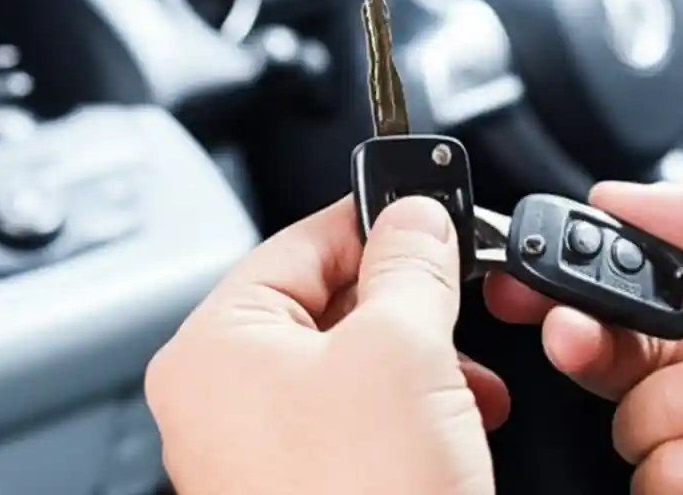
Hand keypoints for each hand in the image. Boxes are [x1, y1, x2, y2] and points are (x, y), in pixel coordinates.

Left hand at [146, 196, 509, 494]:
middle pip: (323, 304)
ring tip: (469, 375)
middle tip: (458, 295)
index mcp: (214, 347)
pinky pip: (354, 420)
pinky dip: (409, 408)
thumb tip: (415, 218)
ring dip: (419, 358)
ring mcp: (254, 452)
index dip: (371, 222)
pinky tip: (457, 417)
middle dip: (405, 303)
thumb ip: (411, 263)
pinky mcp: (298, 489)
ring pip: (347, 365)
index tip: (426, 214)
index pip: (295, 243)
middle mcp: (219, 399)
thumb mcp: (403, 349)